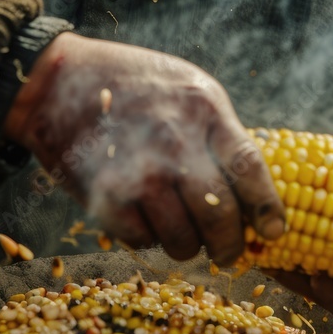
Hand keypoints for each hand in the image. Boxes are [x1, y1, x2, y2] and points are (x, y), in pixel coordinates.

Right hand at [3, 32, 284, 264]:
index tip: (274, 232)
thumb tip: (252, 190)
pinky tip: (146, 220)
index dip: (266, 207)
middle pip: (220, 214)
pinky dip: (148, 239)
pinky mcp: (106, 195)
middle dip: (229, 244)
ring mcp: (140, 170)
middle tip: (227, 253)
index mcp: (204, 108)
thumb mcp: (189, 88)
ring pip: (182, 238)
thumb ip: (220, 131)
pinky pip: (142, 240)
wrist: (58, 80)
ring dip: (188, 247)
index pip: (249, 167)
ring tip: (184, 236)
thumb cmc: (135, 84)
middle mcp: (176, 141)